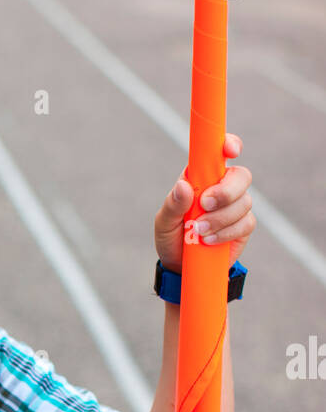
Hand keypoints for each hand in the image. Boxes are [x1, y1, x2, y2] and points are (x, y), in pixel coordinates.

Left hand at [154, 133, 254, 275]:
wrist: (181, 267)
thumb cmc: (172, 237)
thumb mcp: (164, 222)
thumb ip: (173, 204)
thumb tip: (184, 186)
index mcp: (202, 178)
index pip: (220, 153)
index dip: (230, 145)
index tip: (230, 151)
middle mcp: (222, 187)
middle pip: (241, 176)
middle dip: (226, 191)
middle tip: (205, 205)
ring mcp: (235, 206)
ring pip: (244, 202)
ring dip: (220, 218)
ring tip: (198, 232)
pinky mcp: (243, 226)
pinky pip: (246, 223)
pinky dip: (226, 233)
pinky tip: (209, 241)